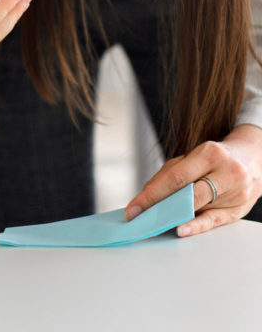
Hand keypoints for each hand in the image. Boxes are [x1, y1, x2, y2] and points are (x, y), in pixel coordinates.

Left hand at [124, 124, 261, 235]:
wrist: (253, 160)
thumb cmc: (217, 159)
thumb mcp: (196, 156)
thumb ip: (173, 172)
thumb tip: (148, 193)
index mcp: (209, 153)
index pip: (175, 176)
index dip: (152, 193)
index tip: (134, 207)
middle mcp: (224, 171)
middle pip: (186, 191)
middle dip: (158, 205)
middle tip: (138, 217)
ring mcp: (234, 192)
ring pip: (199, 206)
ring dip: (172, 216)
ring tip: (153, 223)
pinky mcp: (238, 210)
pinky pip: (214, 221)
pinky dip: (196, 226)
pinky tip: (181, 230)